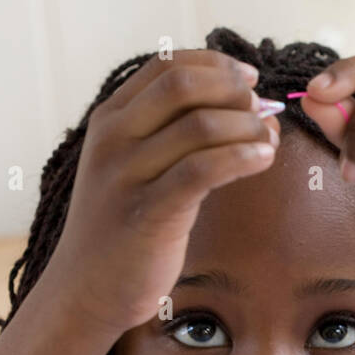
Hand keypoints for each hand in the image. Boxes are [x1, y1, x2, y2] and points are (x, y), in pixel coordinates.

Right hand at [46, 49, 280, 334]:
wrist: (85, 290)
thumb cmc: (123, 230)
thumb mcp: (134, 169)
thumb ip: (172, 136)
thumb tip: (246, 106)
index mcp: (109, 119)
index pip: (166, 66)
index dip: (215, 65)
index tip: (248, 78)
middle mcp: (113, 138)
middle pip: (182, 86)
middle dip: (232, 91)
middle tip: (261, 111)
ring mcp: (126, 175)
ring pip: (198, 126)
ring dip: (246, 126)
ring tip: (269, 139)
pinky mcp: (148, 213)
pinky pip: (203, 170)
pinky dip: (241, 157)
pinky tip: (263, 159)